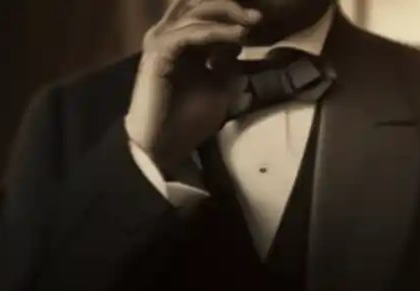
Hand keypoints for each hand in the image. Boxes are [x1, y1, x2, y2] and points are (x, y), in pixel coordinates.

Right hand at [125, 0, 260, 174]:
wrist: (162, 146)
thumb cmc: (187, 121)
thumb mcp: (218, 90)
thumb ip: (226, 65)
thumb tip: (237, 43)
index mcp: (182, 42)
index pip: (207, 13)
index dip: (234, 14)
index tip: (260, 23)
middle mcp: (170, 36)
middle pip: (200, 4)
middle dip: (231, 5)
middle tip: (258, 16)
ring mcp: (162, 41)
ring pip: (196, 12)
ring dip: (226, 14)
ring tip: (251, 22)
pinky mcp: (159, 51)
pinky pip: (190, 32)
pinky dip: (216, 32)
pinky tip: (237, 37)